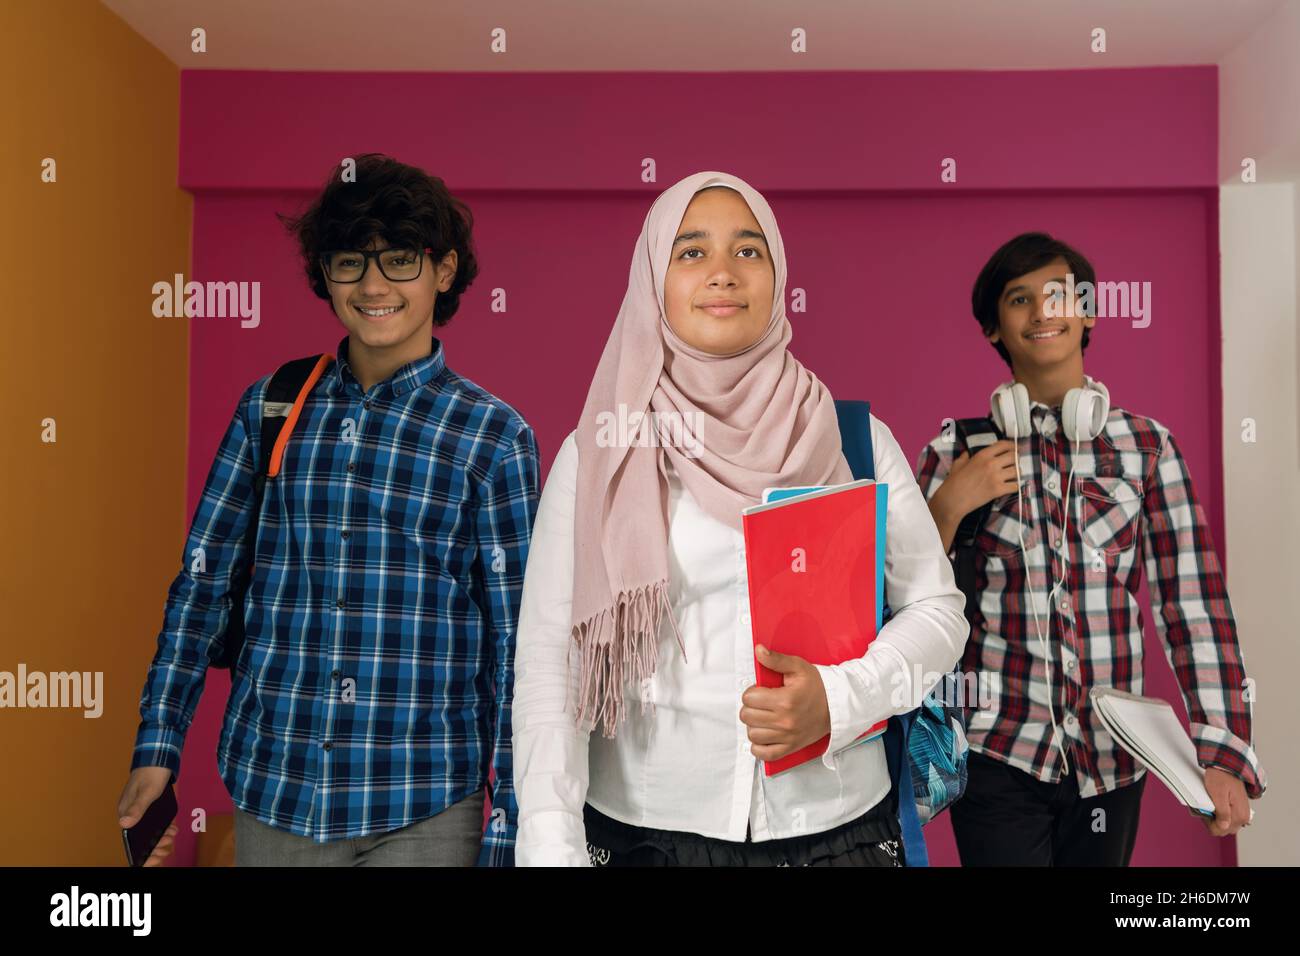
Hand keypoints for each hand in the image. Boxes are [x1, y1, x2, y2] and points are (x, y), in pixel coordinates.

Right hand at [117, 766, 177, 866]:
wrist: (161, 756)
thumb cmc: (151, 773)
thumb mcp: (147, 791)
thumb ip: (137, 808)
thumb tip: (124, 823)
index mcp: (126, 811)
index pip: (130, 837)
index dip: (141, 851)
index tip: (151, 858)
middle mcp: (132, 813)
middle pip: (141, 836)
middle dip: (154, 846)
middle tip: (166, 847)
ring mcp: (143, 810)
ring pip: (151, 831)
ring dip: (161, 837)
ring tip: (171, 836)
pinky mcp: (153, 807)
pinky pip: (158, 822)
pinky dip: (165, 828)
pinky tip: (173, 829)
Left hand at [739, 646, 831, 761]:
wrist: (838, 705)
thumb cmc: (818, 685)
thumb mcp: (798, 667)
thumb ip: (776, 660)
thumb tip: (759, 650)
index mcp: (785, 700)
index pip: (749, 698)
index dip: (752, 692)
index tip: (761, 691)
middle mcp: (785, 721)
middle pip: (747, 716)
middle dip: (750, 707)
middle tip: (762, 702)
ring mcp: (788, 737)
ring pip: (752, 735)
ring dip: (754, 725)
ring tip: (764, 717)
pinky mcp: (791, 747)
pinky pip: (764, 754)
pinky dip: (759, 746)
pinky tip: (764, 734)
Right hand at [936, 439, 1020, 517]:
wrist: (953, 500)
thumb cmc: (953, 482)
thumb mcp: (958, 464)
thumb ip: (965, 457)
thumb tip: (967, 453)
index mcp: (982, 455)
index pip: (1004, 445)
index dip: (1012, 446)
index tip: (1015, 448)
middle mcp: (991, 463)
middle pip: (1014, 457)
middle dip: (1016, 459)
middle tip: (1014, 463)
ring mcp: (996, 477)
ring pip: (1017, 471)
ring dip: (1017, 473)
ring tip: (1012, 476)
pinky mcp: (998, 490)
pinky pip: (1015, 486)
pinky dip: (1014, 486)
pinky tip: (1010, 487)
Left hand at [1200, 767, 1250, 836]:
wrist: (1227, 766)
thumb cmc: (1221, 777)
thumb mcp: (1218, 794)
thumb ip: (1222, 812)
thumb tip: (1223, 827)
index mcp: (1239, 815)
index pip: (1220, 830)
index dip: (1208, 823)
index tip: (1203, 813)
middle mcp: (1243, 817)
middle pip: (1223, 830)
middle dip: (1212, 822)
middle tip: (1205, 809)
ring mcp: (1242, 813)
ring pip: (1225, 825)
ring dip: (1216, 819)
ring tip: (1209, 806)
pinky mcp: (1238, 809)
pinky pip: (1228, 818)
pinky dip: (1220, 815)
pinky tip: (1215, 806)